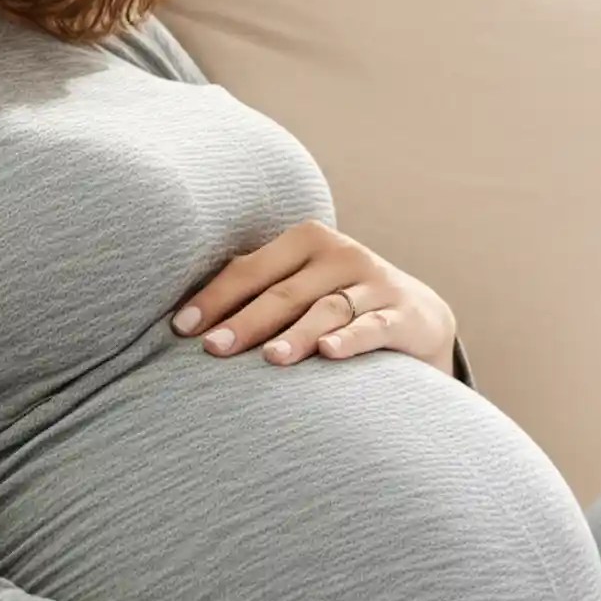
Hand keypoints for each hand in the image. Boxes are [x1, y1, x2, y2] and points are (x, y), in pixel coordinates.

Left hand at [171, 220, 456, 372]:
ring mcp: (375, 283)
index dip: (215, 298)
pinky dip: (351, 339)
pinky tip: (329, 354)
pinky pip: (374, 327)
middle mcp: (341, 254)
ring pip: (326, 310)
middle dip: (246, 322)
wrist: (418, 316)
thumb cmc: (337, 301)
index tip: (183, 328)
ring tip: (269, 360)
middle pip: (283, 292)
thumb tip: (184, 316)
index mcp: (306, 240)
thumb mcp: (300, 285)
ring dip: (295, 335)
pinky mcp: (404, 314)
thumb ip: (255, 288)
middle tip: (213, 350)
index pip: (250, 270)